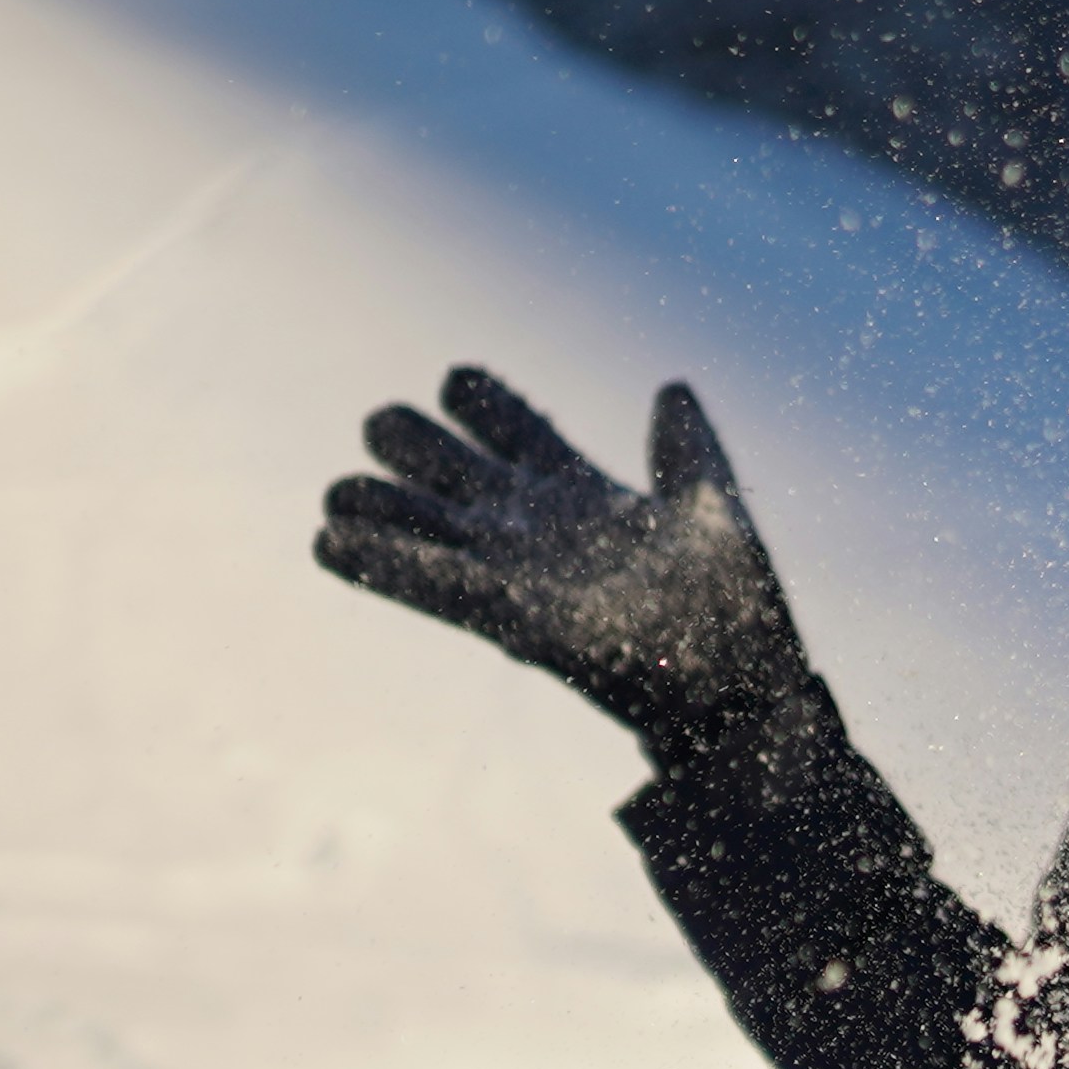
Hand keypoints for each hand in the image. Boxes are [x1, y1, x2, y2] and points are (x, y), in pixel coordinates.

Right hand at [314, 364, 802, 750]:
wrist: (740, 686)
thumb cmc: (731, 607)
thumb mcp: (710, 506)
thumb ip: (687, 447)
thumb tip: (671, 387)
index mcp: (578, 492)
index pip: (514, 429)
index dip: (483, 402)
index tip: (457, 381)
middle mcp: (535, 526)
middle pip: (452, 468)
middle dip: (411, 445)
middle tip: (385, 431)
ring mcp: (515, 569)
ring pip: (426, 527)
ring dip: (377, 509)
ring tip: (337, 499)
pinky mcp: (508, 616)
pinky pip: (432, 583)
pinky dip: (382, 563)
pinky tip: (329, 542)